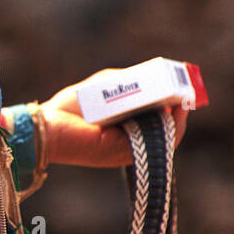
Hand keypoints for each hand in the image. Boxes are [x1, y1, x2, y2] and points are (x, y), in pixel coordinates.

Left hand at [40, 69, 189, 168]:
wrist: (47, 127)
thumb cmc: (70, 108)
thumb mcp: (103, 86)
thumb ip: (126, 81)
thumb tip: (151, 79)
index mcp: (126, 128)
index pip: (158, 120)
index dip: (172, 106)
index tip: (180, 89)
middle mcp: (130, 142)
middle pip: (166, 128)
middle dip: (179, 109)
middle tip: (186, 91)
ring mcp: (129, 150)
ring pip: (166, 138)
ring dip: (179, 118)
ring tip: (183, 99)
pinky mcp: (125, 154)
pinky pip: (156, 144)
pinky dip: (170, 127)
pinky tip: (174, 110)